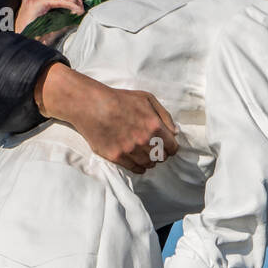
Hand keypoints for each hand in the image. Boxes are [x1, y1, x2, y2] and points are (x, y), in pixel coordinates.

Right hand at [14, 0, 84, 33]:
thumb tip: (76, 10)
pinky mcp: (34, 4)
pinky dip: (68, 4)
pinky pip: (56, 0)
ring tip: (79, 8)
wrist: (22, 46)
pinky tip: (75, 10)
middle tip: (82, 6)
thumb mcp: (48, 22)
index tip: (79, 5)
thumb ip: (59, 13)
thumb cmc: (34, 37)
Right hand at [36, 65, 177, 173]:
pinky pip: (134, 168)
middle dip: (160, 153)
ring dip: (149, 160)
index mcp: (154, 126)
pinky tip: (137, 161)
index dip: (171, 146)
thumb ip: (164, 115)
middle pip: (161, 157)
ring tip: (145, 153)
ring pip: (149, 164)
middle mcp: (144, 141)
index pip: (172, 147)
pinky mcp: (117, 157)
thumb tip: (175, 132)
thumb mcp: (147, 98)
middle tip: (155, 148)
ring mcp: (130, 151)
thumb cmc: (120, 99)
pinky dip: (139, 166)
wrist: (92, 105)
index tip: (167, 145)